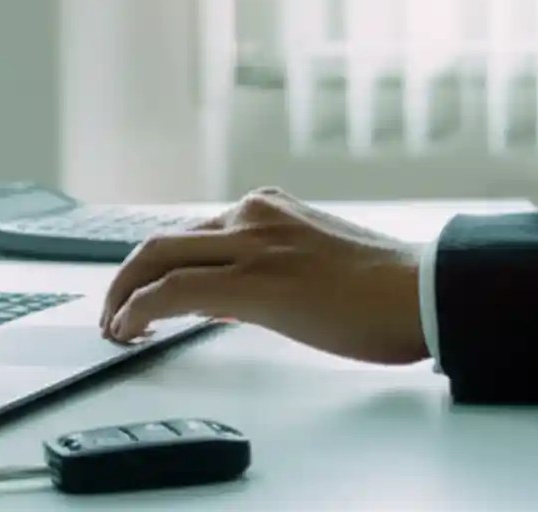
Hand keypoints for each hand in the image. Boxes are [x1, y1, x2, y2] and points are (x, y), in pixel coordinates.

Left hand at [99, 188, 429, 364]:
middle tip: (114, 308)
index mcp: (269, 208)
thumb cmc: (385, 288)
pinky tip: (129, 330)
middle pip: (162, 240)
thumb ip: (265, 269)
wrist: (423, 292)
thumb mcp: (315, 260)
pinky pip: (172, 290)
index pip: (193, 234)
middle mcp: (252, 216)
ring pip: (156, 258)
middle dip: (126, 276)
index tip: (148, 293)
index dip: (161, 266)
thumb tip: (221, 301)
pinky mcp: (251, 281)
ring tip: (114, 324)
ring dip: (123, 293)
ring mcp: (250, 245)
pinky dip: (139, 309)